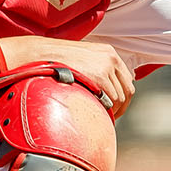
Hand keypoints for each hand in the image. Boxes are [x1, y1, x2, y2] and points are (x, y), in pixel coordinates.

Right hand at [0, 36, 135, 117]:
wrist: (42, 55)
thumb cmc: (56, 60)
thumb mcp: (82, 58)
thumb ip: (95, 68)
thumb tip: (103, 89)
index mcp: (109, 52)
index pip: (127, 79)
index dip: (123, 97)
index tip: (115, 108)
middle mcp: (111, 58)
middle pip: (128, 89)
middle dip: (121, 106)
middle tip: (111, 117)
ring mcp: (107, 66)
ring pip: (120, 97)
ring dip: (113, 110)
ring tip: (102, 117)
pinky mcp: (100, 76)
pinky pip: (111, 100)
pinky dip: (108, 110)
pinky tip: (99, 114)